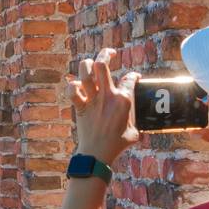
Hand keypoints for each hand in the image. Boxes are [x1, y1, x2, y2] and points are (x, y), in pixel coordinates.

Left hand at [68, 48, 139, 164]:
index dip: (133, 76)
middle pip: (103, 65)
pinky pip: (72, 91)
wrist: (97, 155)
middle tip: (110, 53)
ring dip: (86, 64)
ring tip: (91, 64)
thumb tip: (136, 117)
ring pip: (85, 72)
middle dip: (106, 54)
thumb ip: (134, 119)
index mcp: (123, 100)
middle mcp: (107, 96)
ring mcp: (92, 100)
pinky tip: (76, 86)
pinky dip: (72, 86)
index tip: (133, 78)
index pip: (129, 79)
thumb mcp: (134, 131)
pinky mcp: (80, 107)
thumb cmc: (117, 145)